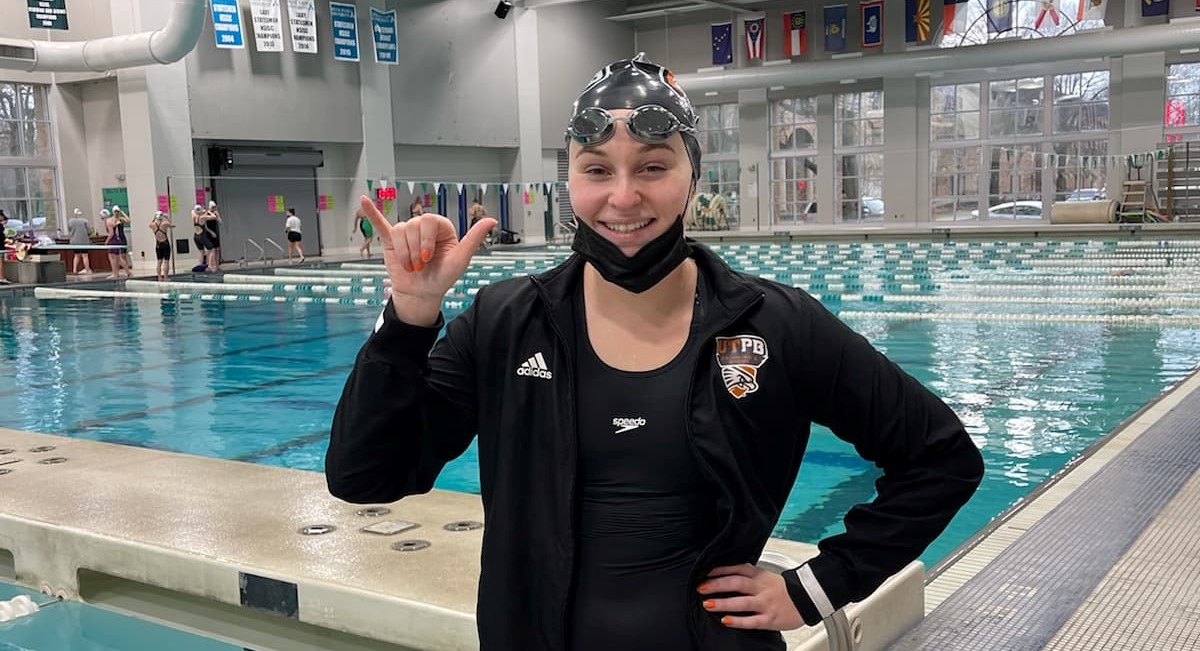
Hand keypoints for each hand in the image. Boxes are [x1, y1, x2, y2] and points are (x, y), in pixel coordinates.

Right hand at [360, 195, 495, 324]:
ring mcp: (406, 232)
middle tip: (419, 266)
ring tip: (411, 267)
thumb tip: (492, 219)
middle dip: (415, 250)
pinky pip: (380, 223)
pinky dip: (371, 213)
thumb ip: (474, 238)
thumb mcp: (461, 258)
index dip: (426, 241)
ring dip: (403, 254)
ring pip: (399, 232)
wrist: (422, 294)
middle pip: (412, 225)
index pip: (429, 221)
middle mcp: (423, 226)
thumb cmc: (443, 277)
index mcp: (440, 227)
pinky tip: (363, 200)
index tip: (428, 258)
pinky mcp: (390, 240)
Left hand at [698, 564, 804, 630]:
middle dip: (716, 585)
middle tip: (701, 588)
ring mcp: (766, 604)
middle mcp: (761, 588)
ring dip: (723, 603)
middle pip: (736, 583)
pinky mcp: (770, 619)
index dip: (720, 569)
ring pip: (742, 602)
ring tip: (708, 604)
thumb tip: (725, 575)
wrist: (808, 599)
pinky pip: (752, 621)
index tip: (705, 572)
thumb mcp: (766, 576)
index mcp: (760, 575)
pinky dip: (738, 621)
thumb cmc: (784, 589)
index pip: (738, 568)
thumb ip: (749, 575)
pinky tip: (725, 620)